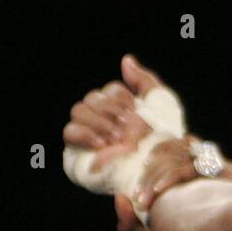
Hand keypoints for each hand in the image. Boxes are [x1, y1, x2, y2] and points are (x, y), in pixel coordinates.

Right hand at [64, 54, 162, 170]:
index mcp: (120, 107)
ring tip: (117, 137)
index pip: (110, 89)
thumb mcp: (161, 105)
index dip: (121, 97)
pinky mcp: (77, 151)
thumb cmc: (161, 139)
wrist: (157, 170)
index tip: (134, 110)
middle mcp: (101, 118)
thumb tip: (126, 60)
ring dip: (100, 121)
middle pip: (91, 97)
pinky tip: (103, 143)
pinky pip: (70, 131)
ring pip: (79, 110)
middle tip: (126, 126)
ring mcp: (88, 134)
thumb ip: (144, 81)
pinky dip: (86, 133)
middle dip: (110, 110)